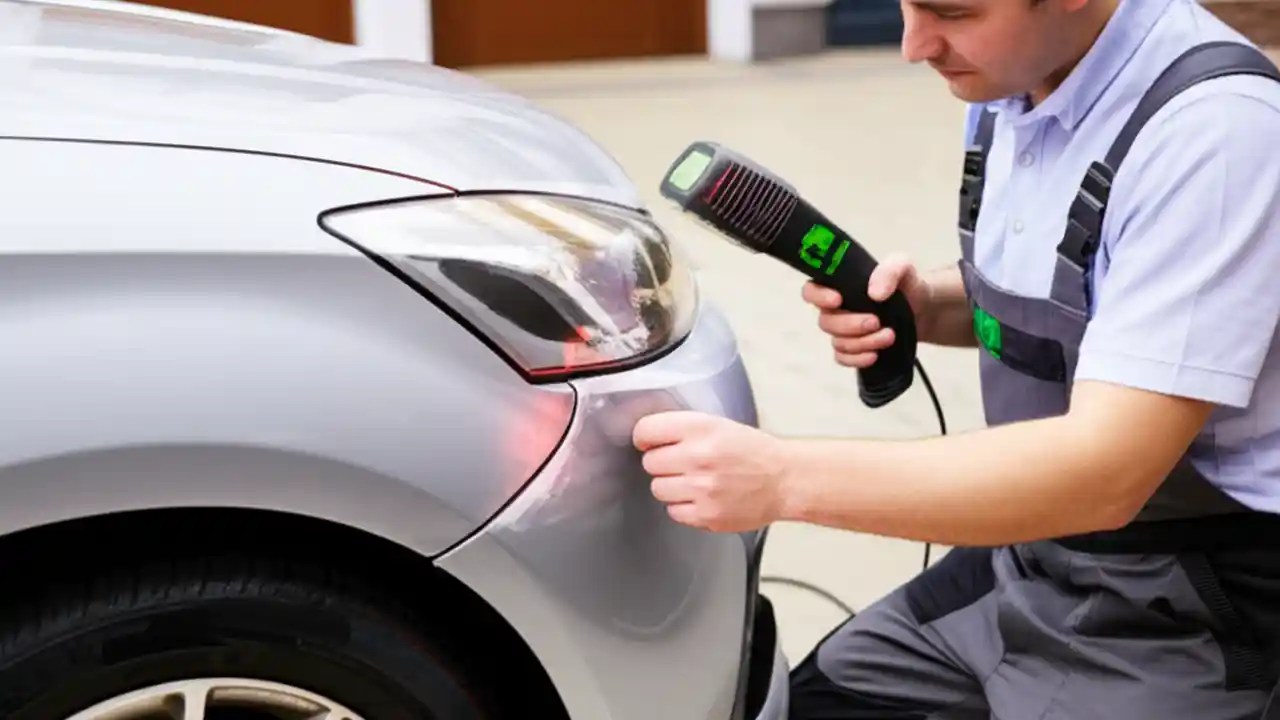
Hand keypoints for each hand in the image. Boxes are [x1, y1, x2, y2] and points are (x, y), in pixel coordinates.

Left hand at [632, 411, 790, 532]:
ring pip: (658, 488)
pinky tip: (702, 498)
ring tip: (695, 482)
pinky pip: (673, 512)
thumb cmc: (754, 453)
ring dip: (672, 486)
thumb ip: (684, 429)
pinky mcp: (706, 515)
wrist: (785, 481)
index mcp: (701, 428)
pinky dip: (684, 507)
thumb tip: (648, 438)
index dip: (645, 437)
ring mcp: (701, 489)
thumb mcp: (719, 425)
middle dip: (662, 463)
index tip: (649, 442)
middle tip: (683, 464)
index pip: (645, 430)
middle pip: (649, 463)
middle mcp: (698, 457)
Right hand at [802, 254, 934, 368]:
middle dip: (851, 325)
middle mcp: (836, 309)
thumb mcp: (903, 268)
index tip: (838, 299)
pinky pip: (843, 359)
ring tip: (889, 336)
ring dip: (862, 343)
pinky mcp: (854, 349)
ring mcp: (844, 332)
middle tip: (876, 322)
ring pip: (838, 342)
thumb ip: (889, 271)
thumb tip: (874, 293)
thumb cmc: (907, 284)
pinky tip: (875, 355)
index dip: (818, 297)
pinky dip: (857, 359)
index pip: (811, 290)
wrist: (924, 310)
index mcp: (839, 285)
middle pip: (826, 322)